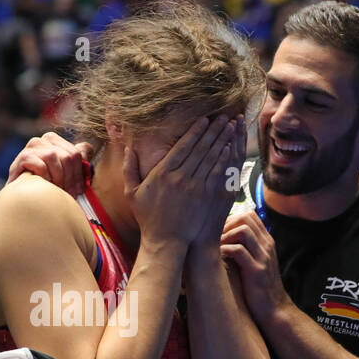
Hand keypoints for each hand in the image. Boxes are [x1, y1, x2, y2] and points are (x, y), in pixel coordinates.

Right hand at [7, 132, 94, 195]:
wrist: (22, 201)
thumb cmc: (46, 189)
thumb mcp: (66, 175)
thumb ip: (78, 161)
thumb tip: (87, 149)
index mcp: (55, 141)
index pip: (76, 153)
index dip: (79, 174)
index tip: (78, 191)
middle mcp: (42, 141)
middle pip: (67, 155)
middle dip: (70, 178)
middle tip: (68, 194)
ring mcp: (30, 148)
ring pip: (52, 156)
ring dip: (57, 177)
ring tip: (55, 189)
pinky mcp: (21, 158)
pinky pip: (39, 164)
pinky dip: (44, 177)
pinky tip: (43, 186)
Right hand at [125, 114, 243, 247]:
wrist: (166, 242)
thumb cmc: (148, 218)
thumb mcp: (132, 193)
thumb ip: (129, 169)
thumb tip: (127, 148)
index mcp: (163, 173)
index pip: (183, 146)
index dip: (195, 131)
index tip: (205, 120)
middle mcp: (180, 177)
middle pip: (201, 147)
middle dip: (214, 130)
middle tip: (224, 116)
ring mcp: (195, 187)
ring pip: (212, 157)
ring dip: (223, 140)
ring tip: (231, 127)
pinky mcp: (206, 197)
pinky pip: (218, 173)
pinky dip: (225, 159)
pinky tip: (231, 148)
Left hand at [219, 208, 291, 325]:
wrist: (274, 310)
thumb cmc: (259, 287)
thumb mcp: (256, 262)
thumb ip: (246, 248)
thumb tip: (223, 238)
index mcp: (266, 241)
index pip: (249, 215)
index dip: (230, 218)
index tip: (218, 232)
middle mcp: (267, 245)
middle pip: (245, 218)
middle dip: (225, 224)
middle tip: (213, 239)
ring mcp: (263, 257)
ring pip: (243, 231)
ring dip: (224, 235)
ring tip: (214, 247)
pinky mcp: (256, 271)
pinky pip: (238, 251)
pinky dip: (224, 250)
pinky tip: (216, 258)